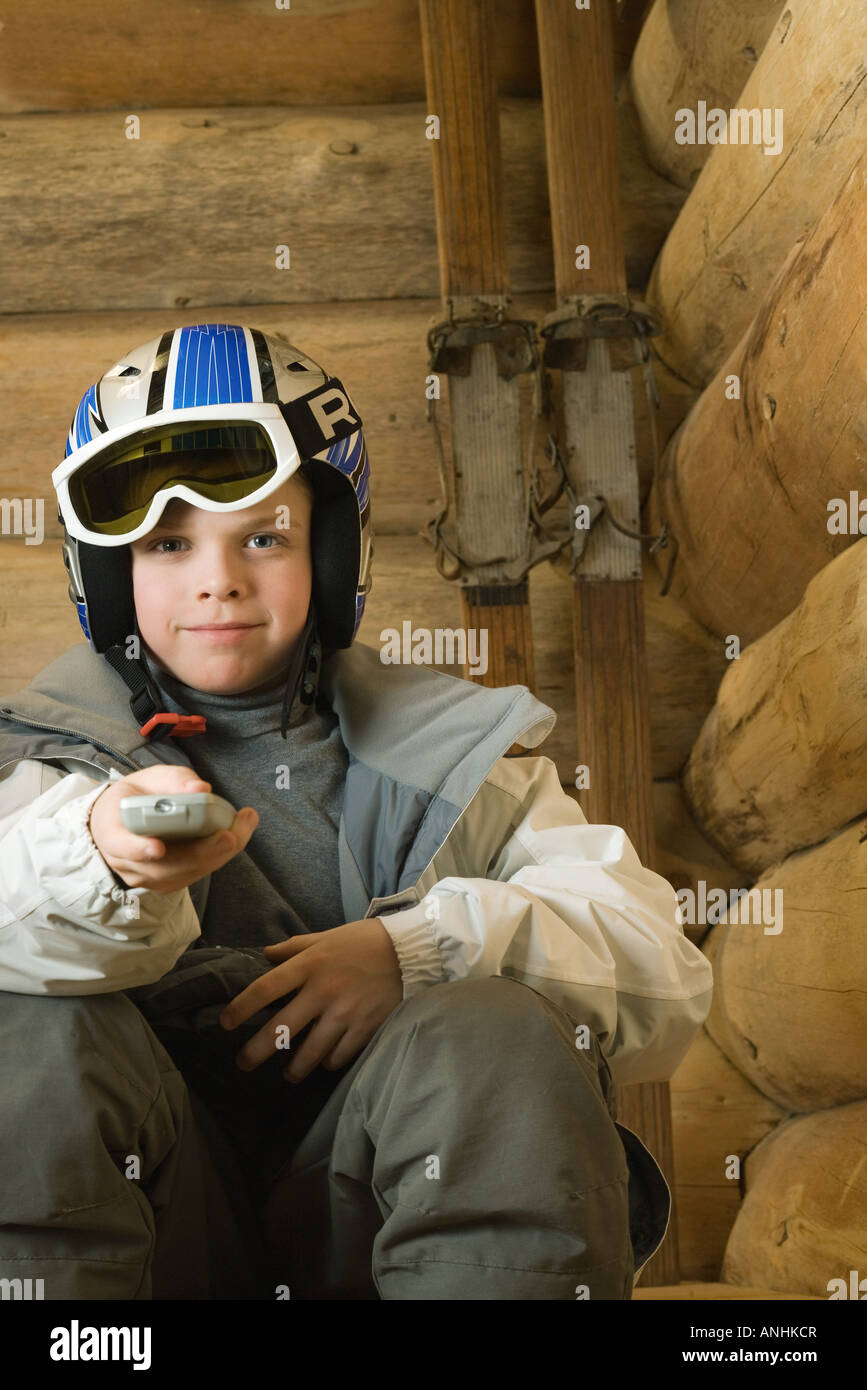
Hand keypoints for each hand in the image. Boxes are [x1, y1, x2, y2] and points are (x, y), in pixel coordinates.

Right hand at [88, 764, 258, 894]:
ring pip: (184, 873)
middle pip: (164, 866)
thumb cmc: (137, 798)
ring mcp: (147, 877)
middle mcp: (127, 862)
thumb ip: (174, 781)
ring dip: (218, 854)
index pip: (122, 845)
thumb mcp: (149, 779)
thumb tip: (201, 788)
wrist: (122, 822)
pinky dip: (217, 856)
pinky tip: (237, 835)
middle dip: (201, 852)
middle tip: (231, 835)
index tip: (157, 847)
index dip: (139, 849)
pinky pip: (194, 874)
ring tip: (243, 828)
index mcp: (113, 833)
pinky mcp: (167, 882)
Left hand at [219, 918, 403, 1081]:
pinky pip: (337, 1057)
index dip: (241, 1009)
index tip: (225, 1024)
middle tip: (243, 1064)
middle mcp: (323, 991)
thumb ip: (293, 947)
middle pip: (280, 1029)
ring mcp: (344, 1013)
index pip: (265, 989)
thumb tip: (265, 954)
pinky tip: (324, 1061)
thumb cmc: (362, 942)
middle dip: (256, 1052)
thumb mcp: (325, 937)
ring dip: (293, 1069)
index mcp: (309, 965)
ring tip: (287, 1074)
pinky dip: (328, 1062)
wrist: (410, 951)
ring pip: (308, 1053)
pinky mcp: (365, 1028)